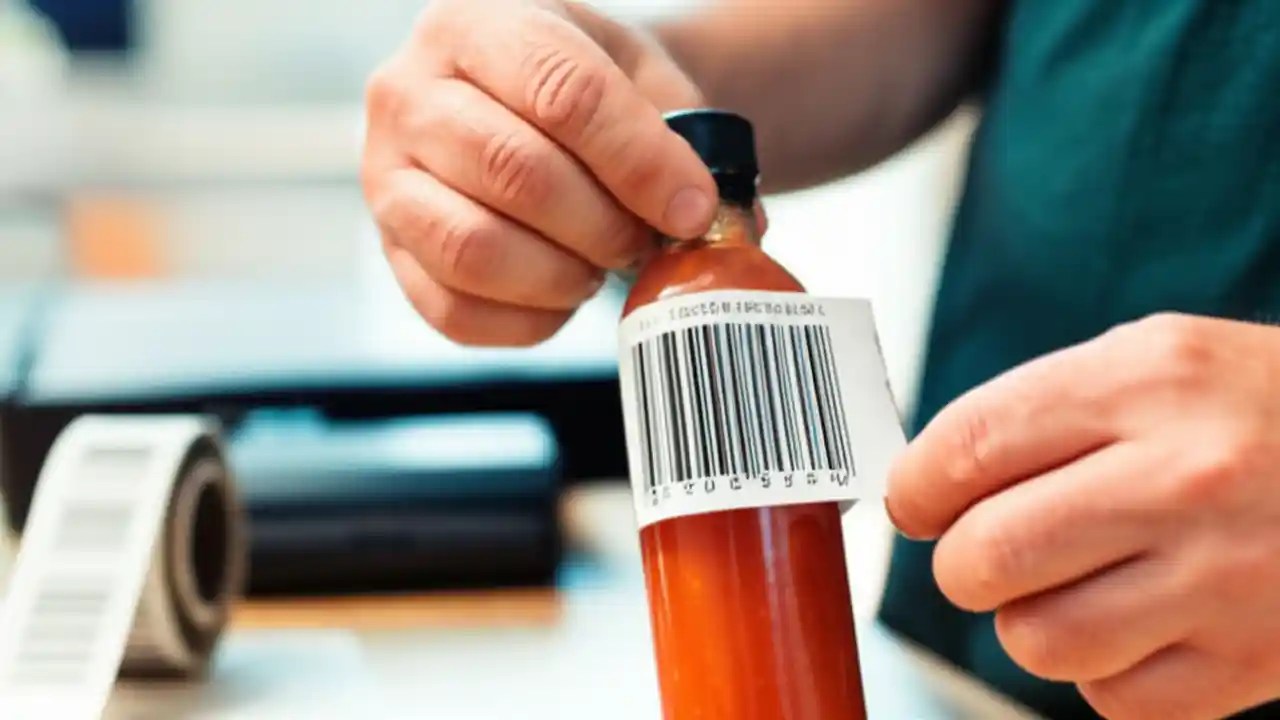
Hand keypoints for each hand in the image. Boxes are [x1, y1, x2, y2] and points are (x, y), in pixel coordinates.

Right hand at [361, 0, 717, 345]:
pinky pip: (454, 310)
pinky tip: (563, 296)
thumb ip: (684, 141)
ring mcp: (385, 176)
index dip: (638, 160)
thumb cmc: (589, 92)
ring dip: (561, 275)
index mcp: (476, 25)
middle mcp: (409, 93)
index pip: (561, 92)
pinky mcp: (389, 249)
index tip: (693, 207)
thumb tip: (724, 227)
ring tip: (599, 266)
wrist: (531, 108)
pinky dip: (528, 320)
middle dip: (603, 224)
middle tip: (644, 241)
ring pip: (474, 248)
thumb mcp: (639, 80)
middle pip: (515, 171)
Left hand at [887, 313, 1279, 719]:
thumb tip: (925, 486)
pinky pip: (1110, 697)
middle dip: (963, 562)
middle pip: (984, 557)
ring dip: (1031, 620)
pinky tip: (1144, 620)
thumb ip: (1037, 414)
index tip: (914, 504)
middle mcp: (1183, 478)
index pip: (967, 448)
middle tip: (989, 551)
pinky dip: (1105, 669)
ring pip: (1036, 640)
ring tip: (1077, 584)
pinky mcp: (1249, 663)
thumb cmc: (1259, 411)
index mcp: (1144, 384)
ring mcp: (1223, 578)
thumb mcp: (1155, 361)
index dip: (914, 488)